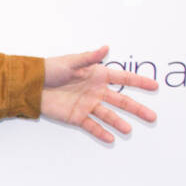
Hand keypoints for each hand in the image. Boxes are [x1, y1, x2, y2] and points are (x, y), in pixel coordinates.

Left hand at [40, 45, 157, 142]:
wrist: (31, 85)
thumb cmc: (50, 69)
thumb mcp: (70, 62)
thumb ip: (89, 57)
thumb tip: (106, 47)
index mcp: (97, 75)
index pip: (123, 78)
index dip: (139, 82)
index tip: (155, 86)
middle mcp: (96, 91)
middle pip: (121, 101)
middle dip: (137, 108)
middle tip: (152, 116)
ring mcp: (87, 104)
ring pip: (108, 115)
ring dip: (119, 123)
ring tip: (129, 130)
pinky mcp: (77, 116)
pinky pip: (92, 125)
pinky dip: (101, 132)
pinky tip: (111, 138)